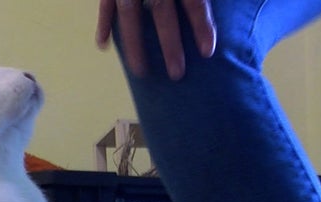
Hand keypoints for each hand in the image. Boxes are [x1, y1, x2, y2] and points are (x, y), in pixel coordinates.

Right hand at [95, 0, 216, 79]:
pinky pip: (105, 5)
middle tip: (177, 74)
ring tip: (140, 72)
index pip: (194, 1)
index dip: (201, 25)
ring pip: (130, 14)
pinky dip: (103, 24)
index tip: (208, 52)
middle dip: (170, 45)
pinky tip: (103, 45)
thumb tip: (217, 17)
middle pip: (162, 11)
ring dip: (134, 45)